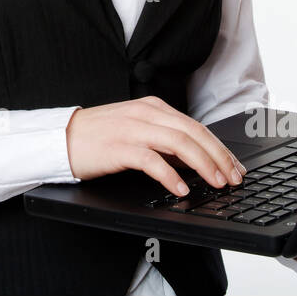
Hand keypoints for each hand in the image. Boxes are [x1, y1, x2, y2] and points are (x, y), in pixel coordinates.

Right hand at [65, 96, 246, 195]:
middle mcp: (146, 113)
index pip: (196, 126)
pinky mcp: (119, 147)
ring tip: (216, 182)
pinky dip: (171, 175)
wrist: (61, 138)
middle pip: (194, 133)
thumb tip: (193, 158)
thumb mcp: (136, 129)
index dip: (219, 147)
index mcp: (153, 107)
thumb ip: (163, 138)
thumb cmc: (98, 137)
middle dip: (219, 156)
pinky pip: (152, 160)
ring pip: (179, 143)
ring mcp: (133, 129)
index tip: (235, 166)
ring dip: (203, 164)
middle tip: (234, 178)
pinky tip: (181, 188)